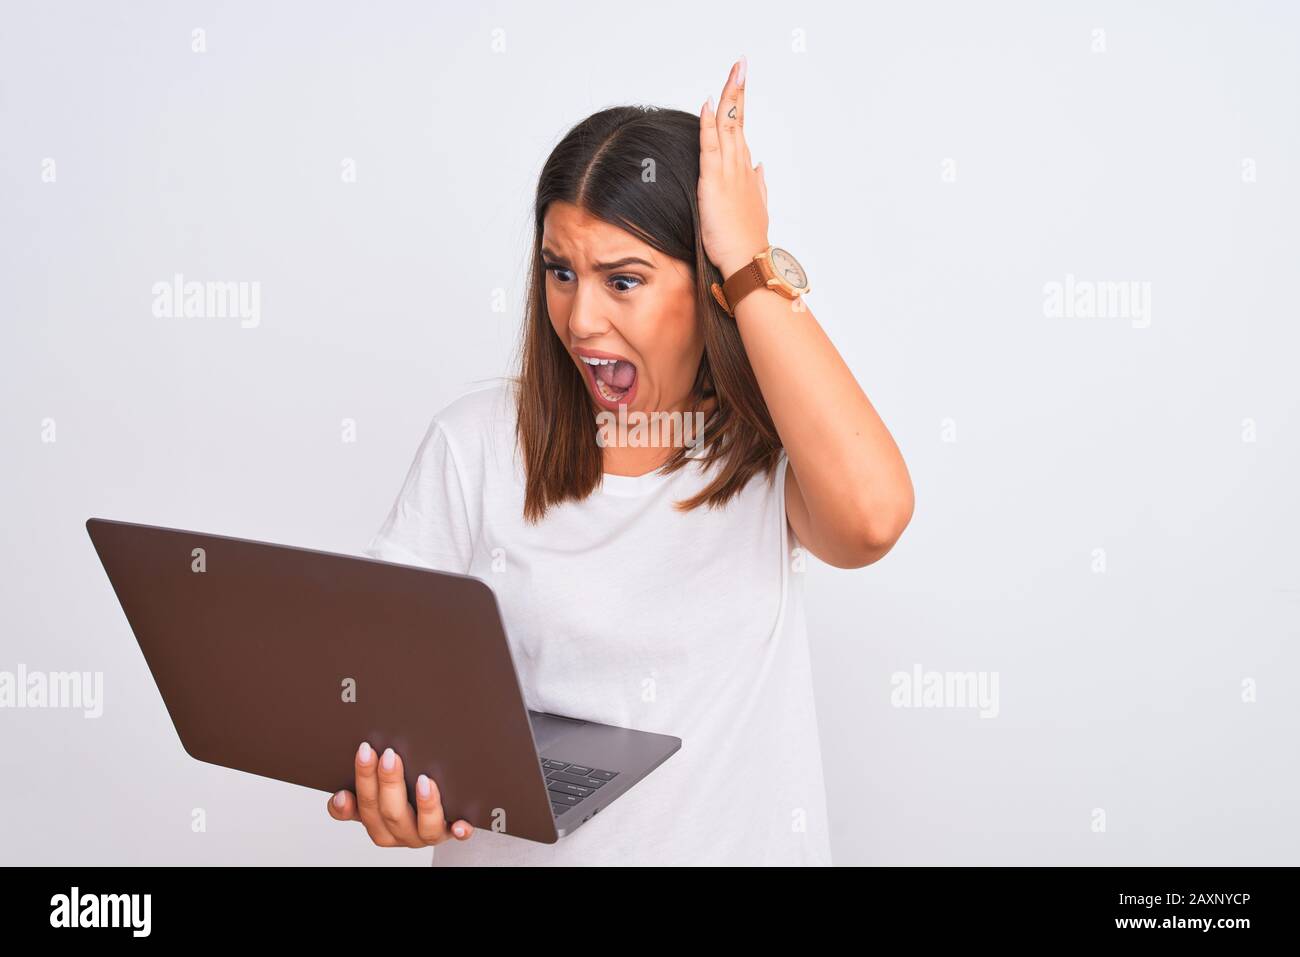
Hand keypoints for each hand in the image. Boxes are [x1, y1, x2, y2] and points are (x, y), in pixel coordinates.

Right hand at [327, 741, 474, 847]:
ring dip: (424, 804)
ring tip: (423, 780)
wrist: (437, 816)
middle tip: (389, 755)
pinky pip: (456, 835)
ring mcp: (426, 835)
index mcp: (377, 823)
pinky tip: (461, 824)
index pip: (362, 807)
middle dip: (388, 782)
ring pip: (424, 827)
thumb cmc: (401, 798)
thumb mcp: (374, 796)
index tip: (363, 752)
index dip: (360, 783)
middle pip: (390, 813)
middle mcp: (400, 833)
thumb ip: (358, 794)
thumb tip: (339, 797)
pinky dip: (459, 830)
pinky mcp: (451, 833)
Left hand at [698, 55, 769, 278]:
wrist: (748, 260)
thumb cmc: (748, 239)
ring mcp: (729, 174)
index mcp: (746, 172)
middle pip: (737, 121)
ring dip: (728, 98)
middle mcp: (740, 167)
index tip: (739, 81)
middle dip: (738, 90)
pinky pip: (711, 149)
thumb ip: (759, 185)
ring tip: (733, 73)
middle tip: (741, 64)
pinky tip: (708, 106)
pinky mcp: (715, 184)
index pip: (740, 131)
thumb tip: (761, 167)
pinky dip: (710, 126)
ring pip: (728, 128)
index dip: (738, 105)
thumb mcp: (756, 207)